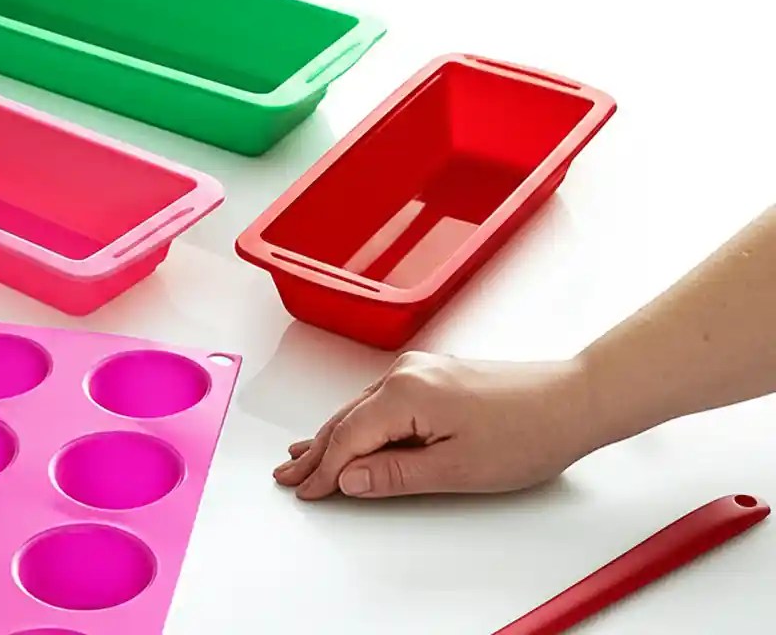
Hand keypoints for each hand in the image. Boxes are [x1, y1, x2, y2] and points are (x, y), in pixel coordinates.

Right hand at [273, 352, 596, 499]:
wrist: (575, 398)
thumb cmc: (528, 430)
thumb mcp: (456, 469)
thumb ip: (395, 475)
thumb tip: (349, 479)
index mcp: (405, 394)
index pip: (348, 439)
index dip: (324, 471)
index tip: (306, 492)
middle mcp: (405, 374)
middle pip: (345, 419)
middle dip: (316, 451)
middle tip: (288, 476)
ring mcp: (419, 370)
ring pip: (359, 409)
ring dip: (332, 436)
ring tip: (304, 456)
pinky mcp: (433, 375)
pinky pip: (379, 401)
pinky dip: (358, 421)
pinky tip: (348, 430)